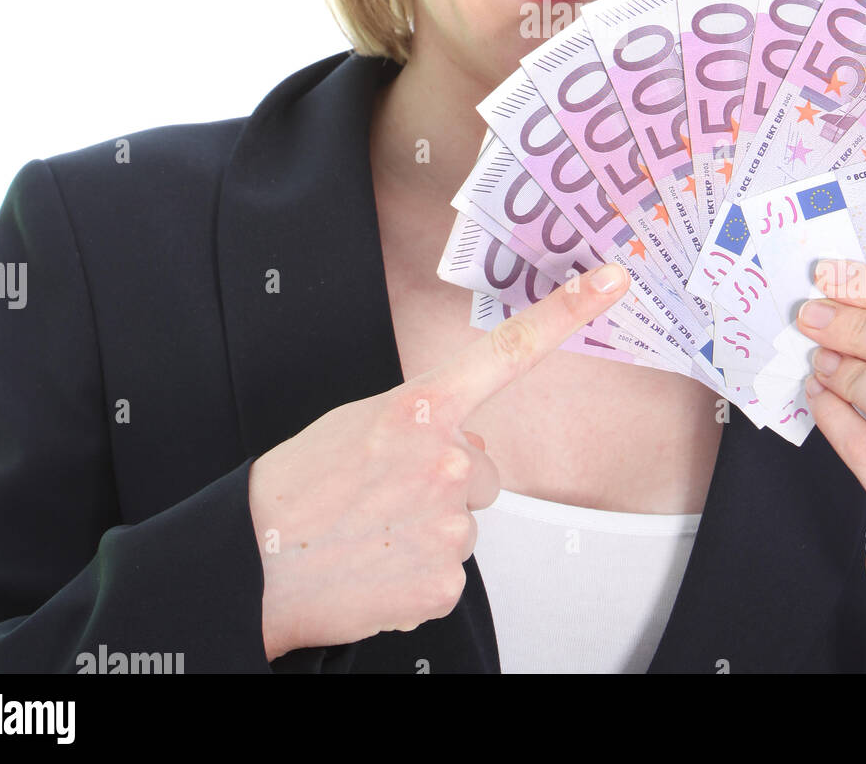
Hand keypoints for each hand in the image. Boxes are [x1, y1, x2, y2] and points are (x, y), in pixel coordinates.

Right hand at [247, 261, 630, 659]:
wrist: (249, 562)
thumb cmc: (297, 486)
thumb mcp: (359, 422)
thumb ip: (425, 422)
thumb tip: (468, 450)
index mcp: (420, 409)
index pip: (510, 352)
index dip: (568, 313)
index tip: (615, 281)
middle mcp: (445, 463)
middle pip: (481, 468)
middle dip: (443, 478)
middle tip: (380, 491)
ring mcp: (448, 526)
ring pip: (464, 520)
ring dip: (426, 525)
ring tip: (369, 528)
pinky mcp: (443, 583)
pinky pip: (450, 568)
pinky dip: (416, 569)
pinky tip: (376, 563)